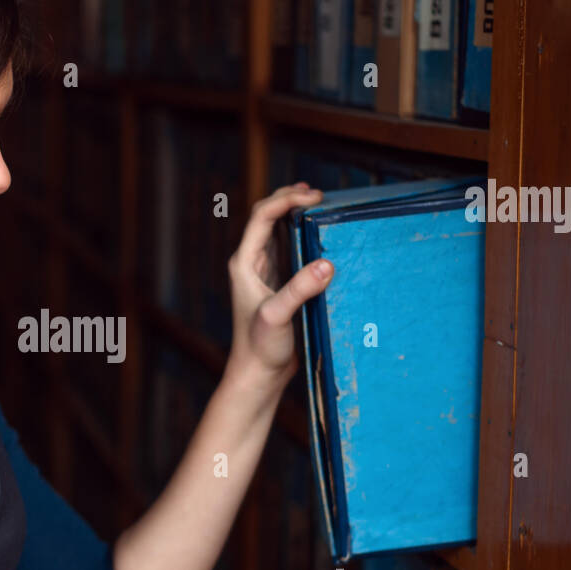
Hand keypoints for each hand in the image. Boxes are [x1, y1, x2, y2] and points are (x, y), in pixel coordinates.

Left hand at [225, 182, 333, 389]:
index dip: (286, 200)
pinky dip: (303, 237)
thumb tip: (326, 264)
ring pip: (278, 233)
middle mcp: (251, 264)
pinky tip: (321, 237)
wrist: (257, 375)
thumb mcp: (278, 316)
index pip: (262, 217)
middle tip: (318, 194)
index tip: (313, 197)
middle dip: (290, 200)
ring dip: (296, 216)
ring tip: (320, 205)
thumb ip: (299, 290)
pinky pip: (289, 251)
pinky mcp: (279, 286)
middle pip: (267, 218)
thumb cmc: (260, 348)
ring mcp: (265, 274)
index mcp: (244, 264)